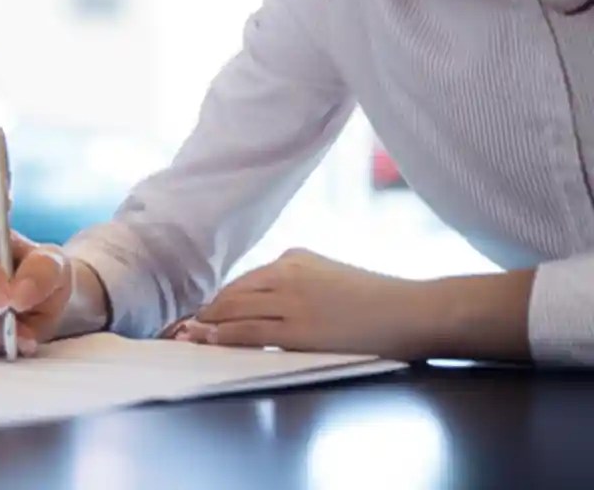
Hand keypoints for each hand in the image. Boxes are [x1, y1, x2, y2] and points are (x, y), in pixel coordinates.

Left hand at [183, 249, 432, 359]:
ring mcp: (291, 300)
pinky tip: (210, 340)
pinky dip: (224, 335)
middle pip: (232, 292)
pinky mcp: (298, 328)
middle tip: (184, 325)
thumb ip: (296, 283)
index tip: (202, 311)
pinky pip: (249, 331)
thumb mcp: (330, 276)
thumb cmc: (377, 299)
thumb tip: (263, 304)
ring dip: (208, 324)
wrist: (413, 311)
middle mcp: (286, 273)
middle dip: (206, 311)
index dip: (219, 299)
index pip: (244, 280)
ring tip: (190, 335)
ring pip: (234, 310)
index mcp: (294, 258)